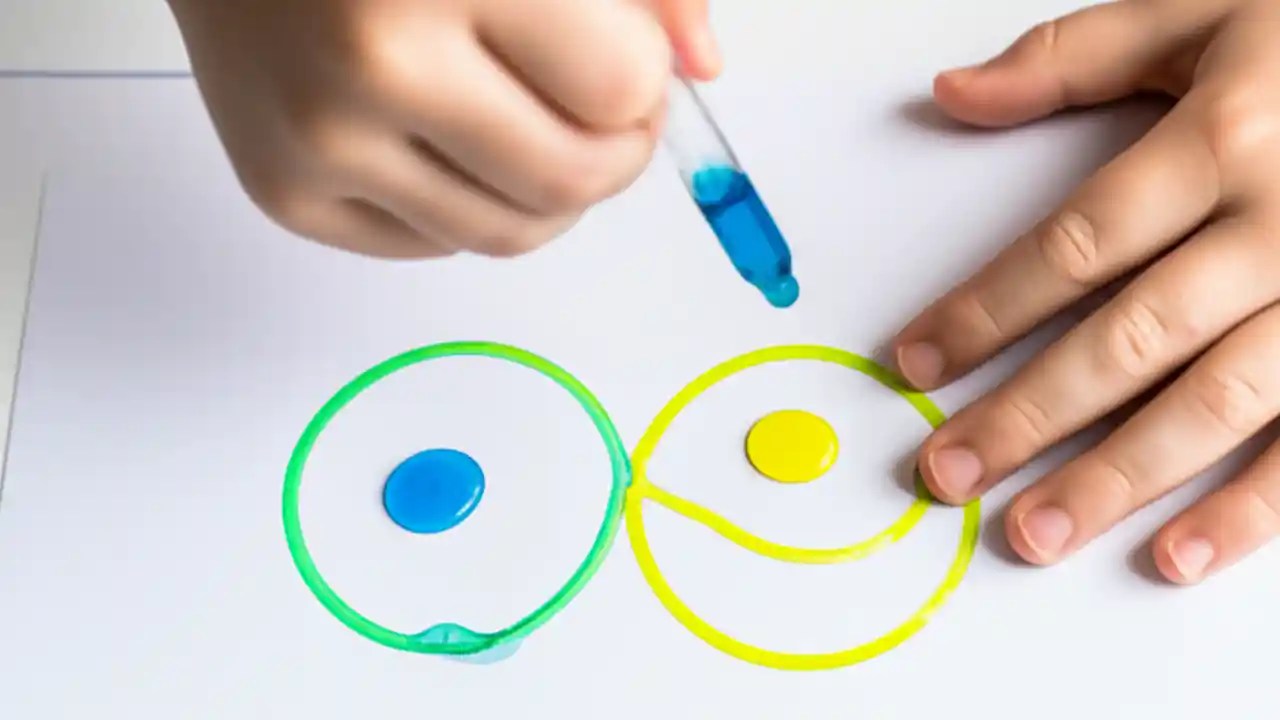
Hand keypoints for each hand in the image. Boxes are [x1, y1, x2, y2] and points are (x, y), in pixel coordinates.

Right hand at [168, 0, 718, 257]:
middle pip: (573, 182)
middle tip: (600, 112)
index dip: (643, 81)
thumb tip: (704, 65)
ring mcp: (320, 141)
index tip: (629, 61)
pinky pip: (434, 247)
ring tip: (528, 125)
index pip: (620, 87)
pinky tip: (440, 136)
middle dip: (613, 153)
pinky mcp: (284, 194)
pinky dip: (463, 203)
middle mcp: (376, 63)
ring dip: (549, 193)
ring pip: (510, 236)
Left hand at [892, 0, 1279, 583]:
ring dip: (1116, 479)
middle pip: (1128, 341)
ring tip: (1032, 532)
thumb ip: (1074, 57)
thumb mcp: (1206, 14)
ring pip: (1213, 405)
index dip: (985, 310)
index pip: (1074, 245)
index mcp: (1227, 139)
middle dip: (1027, 415)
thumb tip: (954, 93)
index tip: (915, 362)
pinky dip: (1249, 508)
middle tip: (948, 472)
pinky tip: (1176, 553)